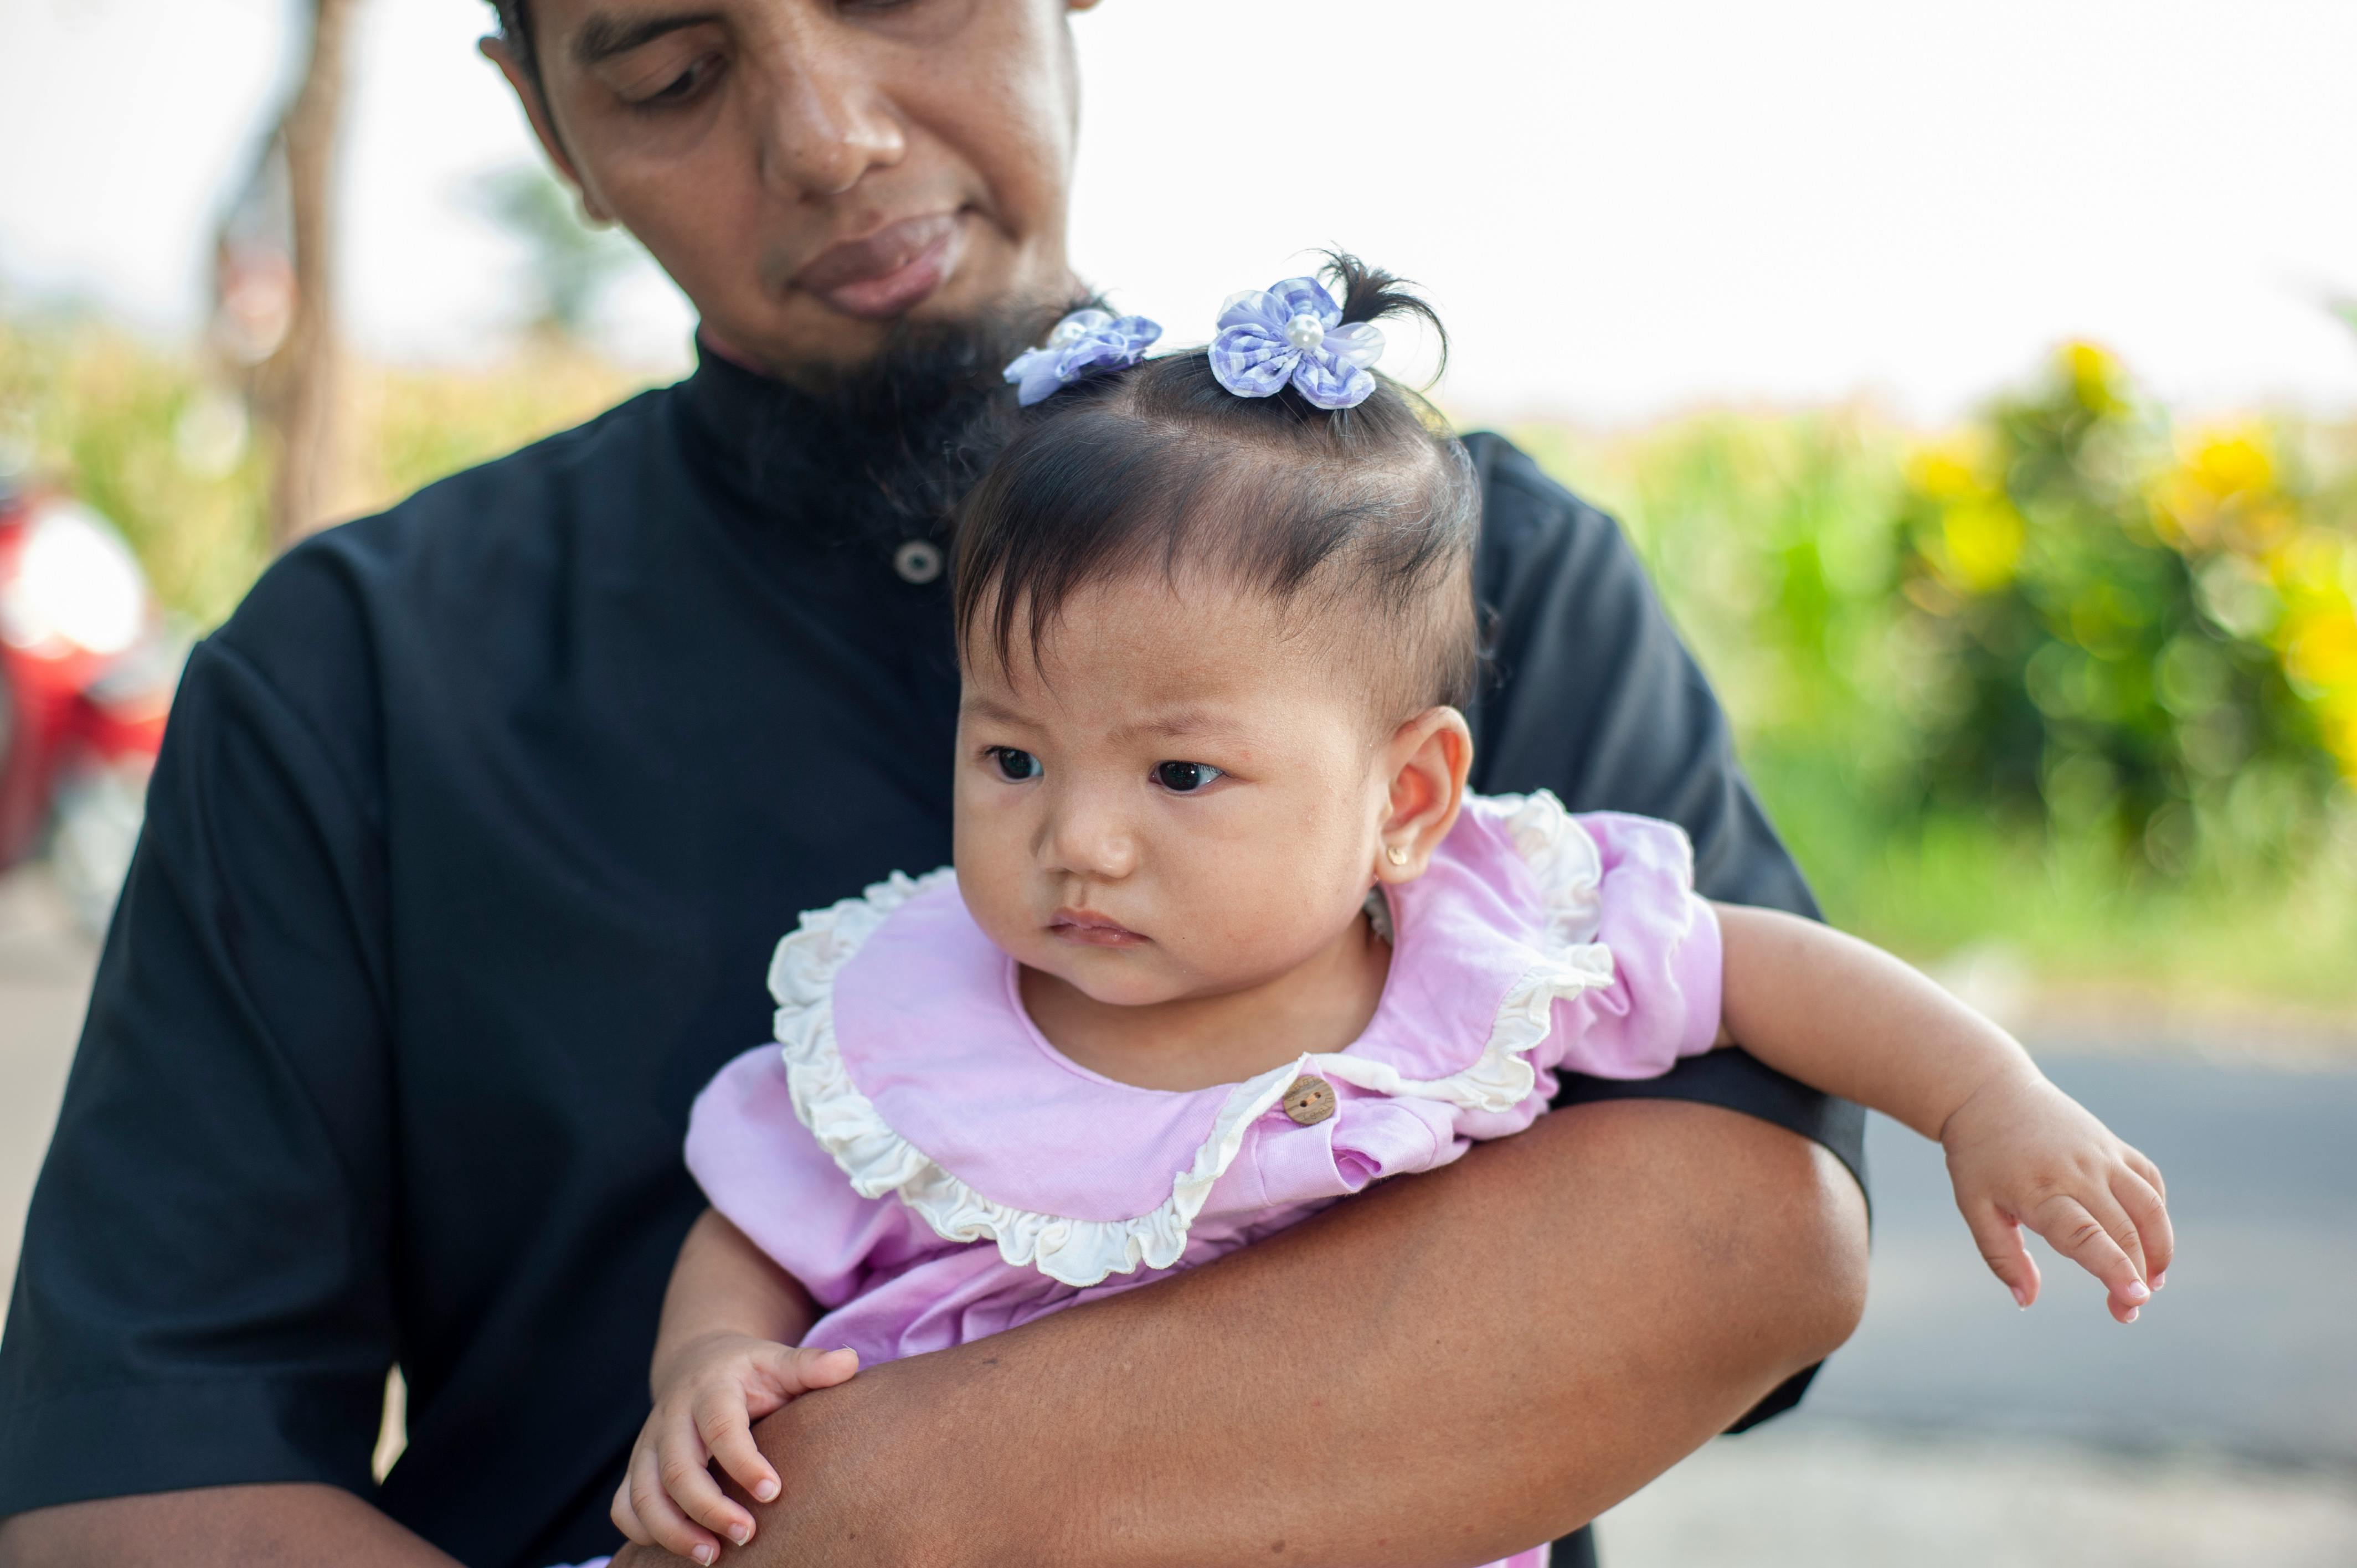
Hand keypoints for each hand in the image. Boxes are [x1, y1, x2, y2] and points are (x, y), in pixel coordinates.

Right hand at [611, 1335, 858, 1564]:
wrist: (698, 1362)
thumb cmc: (749, 1370)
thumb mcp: (778, 1360)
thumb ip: (810, 1365)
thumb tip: (849, 1361)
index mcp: (710, 1389)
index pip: (720, 1428)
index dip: (744, 1462)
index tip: (774, 1492)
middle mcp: (672, 1417)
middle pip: (676, 1469)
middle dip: (707, 1508)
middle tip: (746, 1534)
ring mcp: (648, 1444)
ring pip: (643, 1494)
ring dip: (672, 1531)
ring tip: (712, 1557)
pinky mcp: (636, 1467)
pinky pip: (623, 1506)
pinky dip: (642, 1532)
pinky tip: (679, 1548)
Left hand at [1940, 1069, 2173, 1323]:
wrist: (1989, 1093)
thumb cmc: (1978, 1157)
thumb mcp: (1974, 1206)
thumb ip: (2001, 1256)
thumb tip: (2026, 1301)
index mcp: (2039, 1189)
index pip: (2085, 1235)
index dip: (2114, 1268)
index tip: (2135, 1299)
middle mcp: (2078, 1171)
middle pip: (2122, 1230)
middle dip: (2135, 1277)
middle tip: (2127, 1312)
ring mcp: (2102, 1155)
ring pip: (2149, 1207)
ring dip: (2159, 1249)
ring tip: (2152, 1282)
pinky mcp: (2114, 1144)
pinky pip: (2150, 1181)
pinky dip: (2157, 1214)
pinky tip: (2149, 1239)